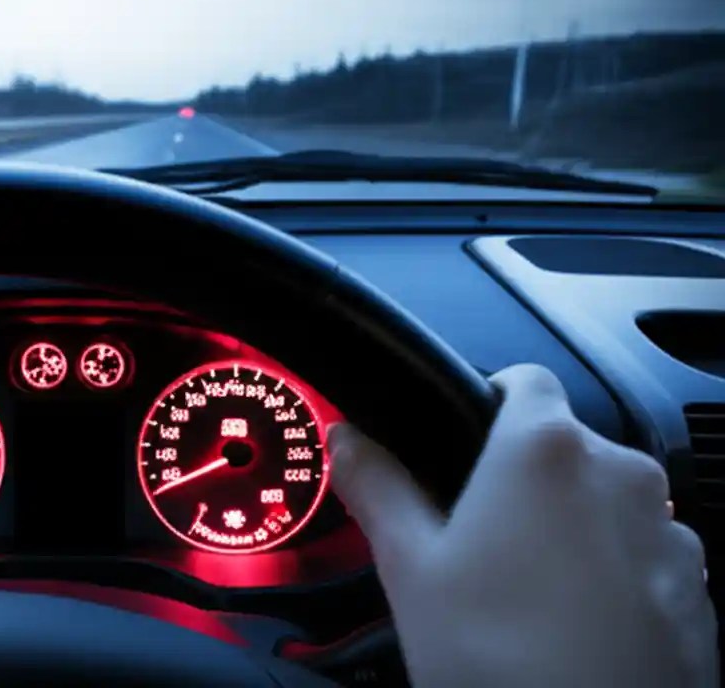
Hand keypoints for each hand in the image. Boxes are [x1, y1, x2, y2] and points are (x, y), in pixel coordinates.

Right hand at [331, 364, 716, 687]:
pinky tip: (569, 625)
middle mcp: (621, 475)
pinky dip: (610, 575)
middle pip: (562, 447)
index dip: (486, 403)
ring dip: (570, 528)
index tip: (462, 446)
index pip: (522, 378)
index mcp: (543, 450)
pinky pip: (642, 557)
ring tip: (523, 594)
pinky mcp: (695, 588)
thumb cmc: (499, 658)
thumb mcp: (411, 568)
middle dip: (521, 481)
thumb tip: (346, 439)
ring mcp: (668, 533)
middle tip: (474, 544)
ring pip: (604, 504)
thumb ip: (377, 486)